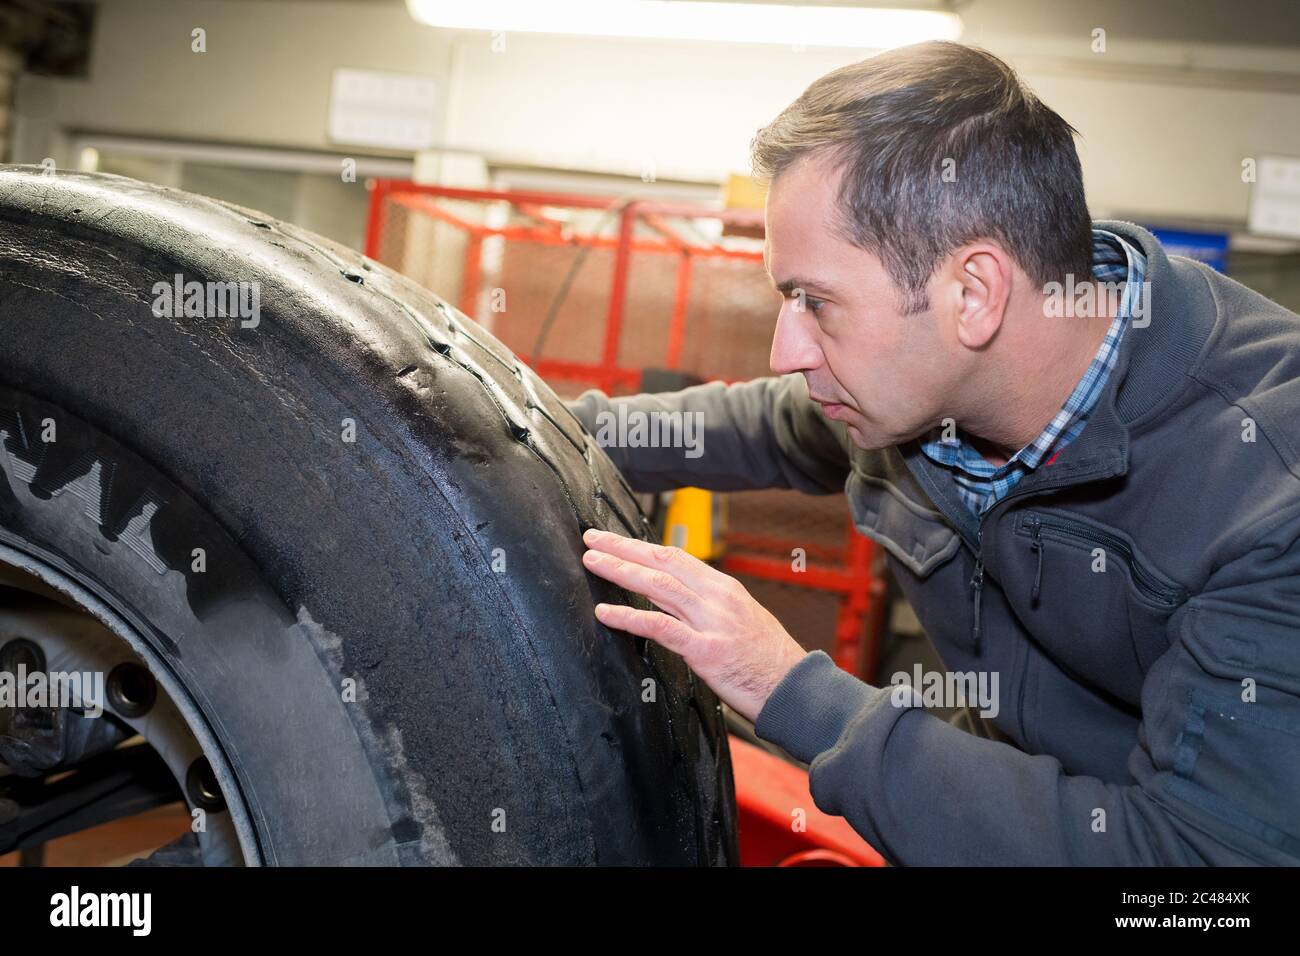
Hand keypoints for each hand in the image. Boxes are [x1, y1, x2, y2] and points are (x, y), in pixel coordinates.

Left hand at [581, 527, 807, 721]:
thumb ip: (708, 607)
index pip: (676, 557)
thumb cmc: (769, 660)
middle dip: (623, 548)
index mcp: (724, 588)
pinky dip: (629, 617)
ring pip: (658, 586)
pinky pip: (660, 627)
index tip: (615, 540)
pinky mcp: (706, 650)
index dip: (641, 546)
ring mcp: (711, 622)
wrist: (796, 689)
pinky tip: (606, 612)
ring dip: (620, 571)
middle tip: (592, 539)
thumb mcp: (742, 620)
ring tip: (593, 563)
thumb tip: (673, 599)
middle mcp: (717, 598)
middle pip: (662, 562)